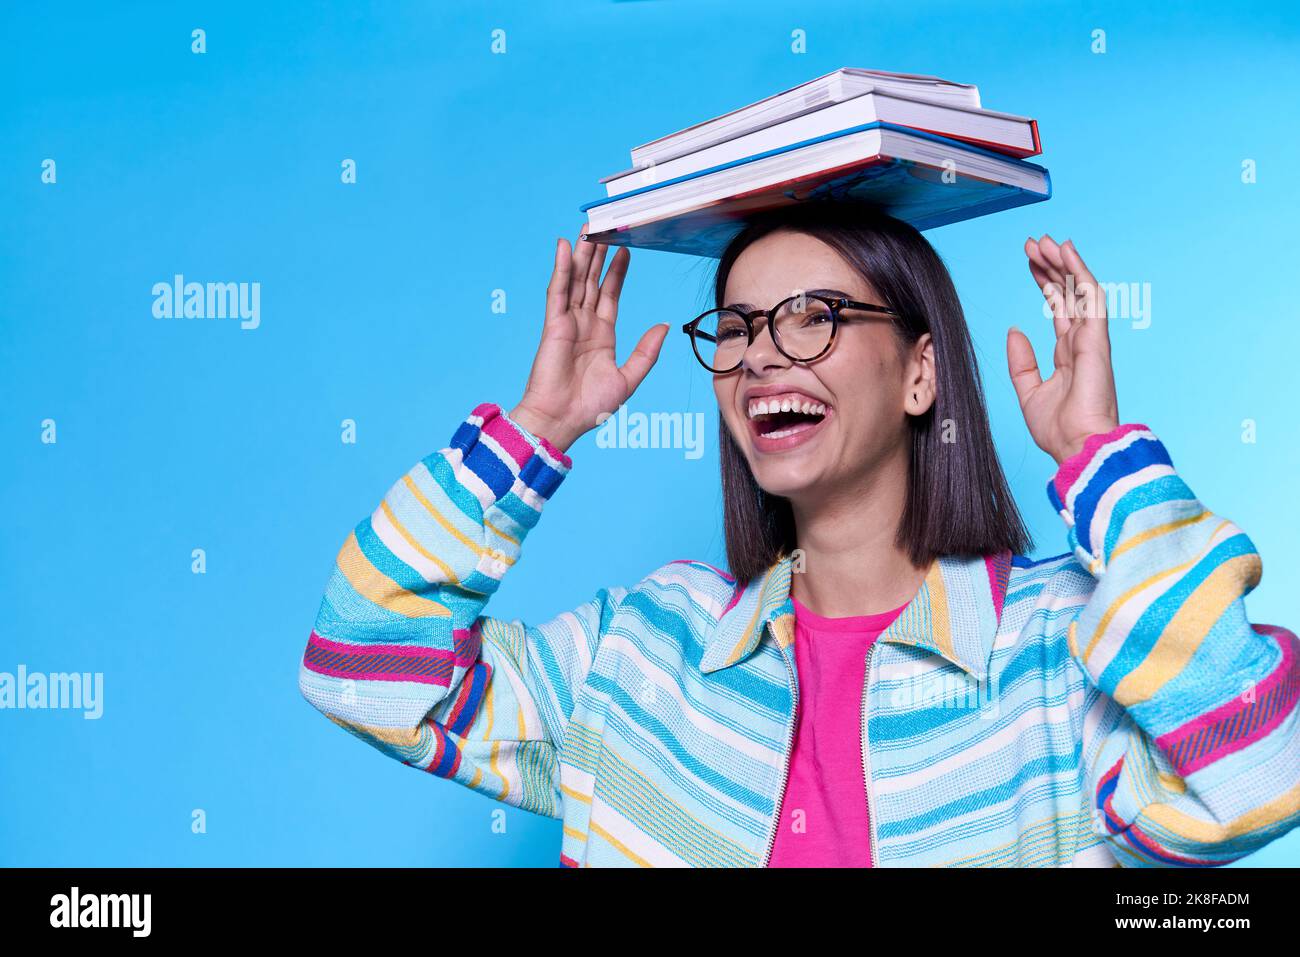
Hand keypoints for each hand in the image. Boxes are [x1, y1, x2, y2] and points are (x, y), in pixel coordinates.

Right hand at [510, 225, 668, 452]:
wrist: (563, 422)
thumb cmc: (590, 407)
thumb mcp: (628, 378)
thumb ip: (646, 351)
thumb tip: (665, 325)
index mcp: (601, 335)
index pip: (610, 294)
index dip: (617, 272)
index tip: (626, 249)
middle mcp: (583, 324)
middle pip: (592, 281)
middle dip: (599, 255)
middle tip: (606, 228)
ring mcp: (567, 322)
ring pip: (576, 280)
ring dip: (581, 254)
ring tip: (589, 229)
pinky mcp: (553, 325)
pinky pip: (558, 291)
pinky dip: (561, 268)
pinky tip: (565, 247)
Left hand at [1007, 235, 1120, 465]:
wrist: (1077, 447)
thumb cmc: (1059, 429)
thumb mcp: (1028, 392)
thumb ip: (1021, 361)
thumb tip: (1015, 330)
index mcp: (1068, 354)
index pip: (1058, 308)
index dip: (1045, 283)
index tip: (1030, 262)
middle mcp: (1082, 342)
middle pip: (1068, 294)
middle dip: (1051, 267)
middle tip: (1034, 244)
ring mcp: (1092, 338)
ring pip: (1079, 289)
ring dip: (1063, 262)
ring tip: (1045, 241)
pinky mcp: (1097, 338)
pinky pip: (1091, 297)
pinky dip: (1079, 272)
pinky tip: (1066, 253)